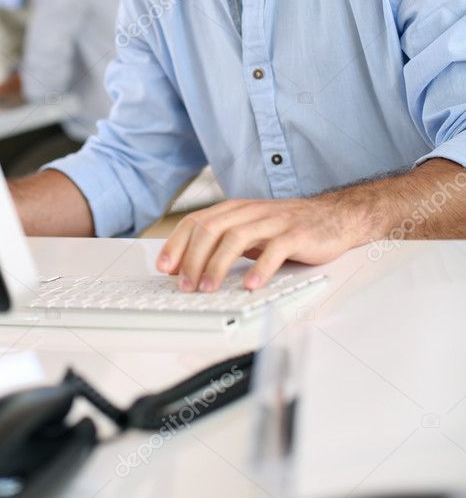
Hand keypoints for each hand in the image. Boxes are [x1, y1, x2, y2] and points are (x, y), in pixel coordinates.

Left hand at [156, 195, 367, 291]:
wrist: (334, 217)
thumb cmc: (287, 227)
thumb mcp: (249, 231)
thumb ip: (221, 243)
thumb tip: (185, 266)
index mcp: (235, 209)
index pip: (197, 222)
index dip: (177, 244)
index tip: (164, 268)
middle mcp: (251, 212)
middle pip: (212, 229)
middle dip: (193, 259)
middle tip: (185, 285)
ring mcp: (274, 222)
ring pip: (237, 237)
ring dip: (218, 264)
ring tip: (208, 288)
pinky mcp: (297, 234)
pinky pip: (275, 250)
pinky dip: (261, 268)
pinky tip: (251, 285)